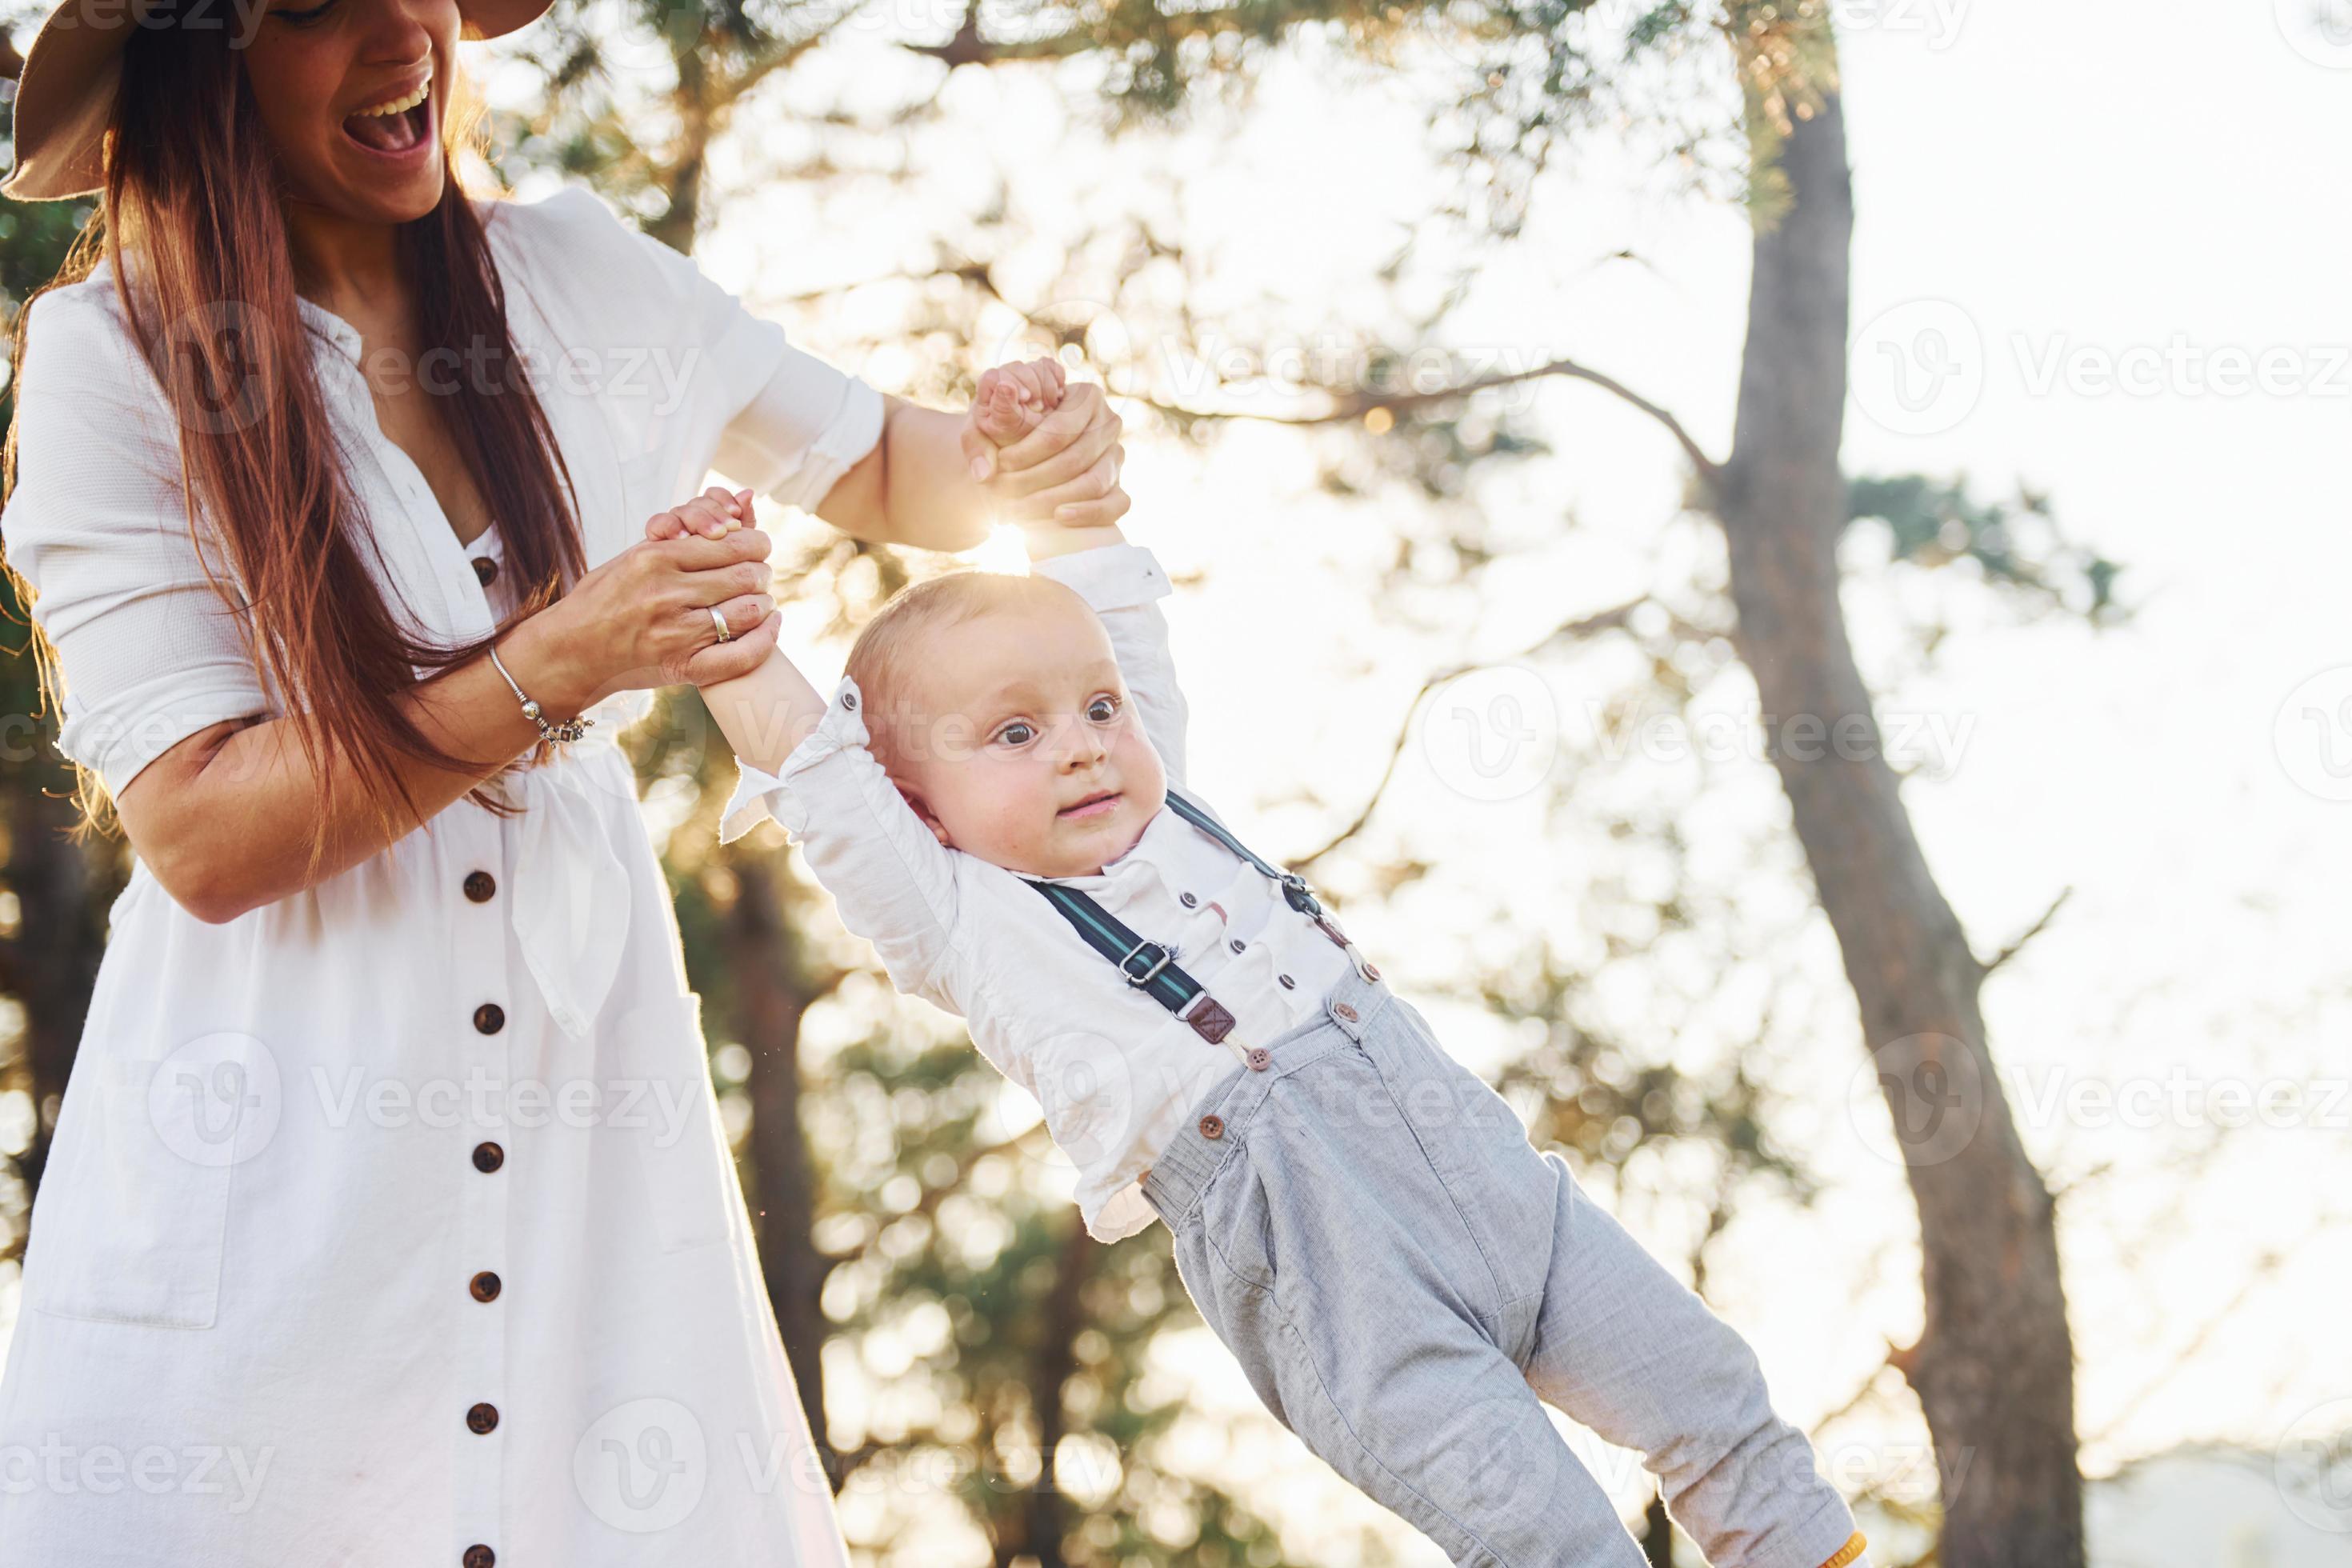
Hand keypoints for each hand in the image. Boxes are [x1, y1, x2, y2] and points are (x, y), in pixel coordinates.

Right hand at [509, 494, 778, 707]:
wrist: (569, 651)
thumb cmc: (604, 598)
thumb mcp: (633, 555)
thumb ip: (684, 534)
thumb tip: (745, 498)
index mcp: (655, 557)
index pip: (732, 543)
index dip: (755, 543)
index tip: (755, 547)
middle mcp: (667, 593)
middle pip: (746, 574)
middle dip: (761, 571)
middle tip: (757, 574)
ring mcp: (677, 633)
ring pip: (751, 609)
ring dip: (763, 602)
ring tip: (758, 599)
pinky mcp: (684, 667)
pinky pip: (744, 654)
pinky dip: (767, 638)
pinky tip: (772, 625)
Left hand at [961, 374, 1128, 529]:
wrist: (1023, 460)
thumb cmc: (1007, 436)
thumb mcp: (987, 429)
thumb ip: (979, 443)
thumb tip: (984, 473)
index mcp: (1086, 397)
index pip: (1060, 429)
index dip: (1028, 451)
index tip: (1001, 464)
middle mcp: (1109, 424)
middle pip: (1075, 458)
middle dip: (1036, 479)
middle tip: (1004, 493)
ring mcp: (1116, 457)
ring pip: (1094, 482)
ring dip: (1054, 499)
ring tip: (1019, 511)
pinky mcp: (1119, 488)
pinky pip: (1116, 505)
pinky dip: (1088, 513)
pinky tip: (1058, 517)